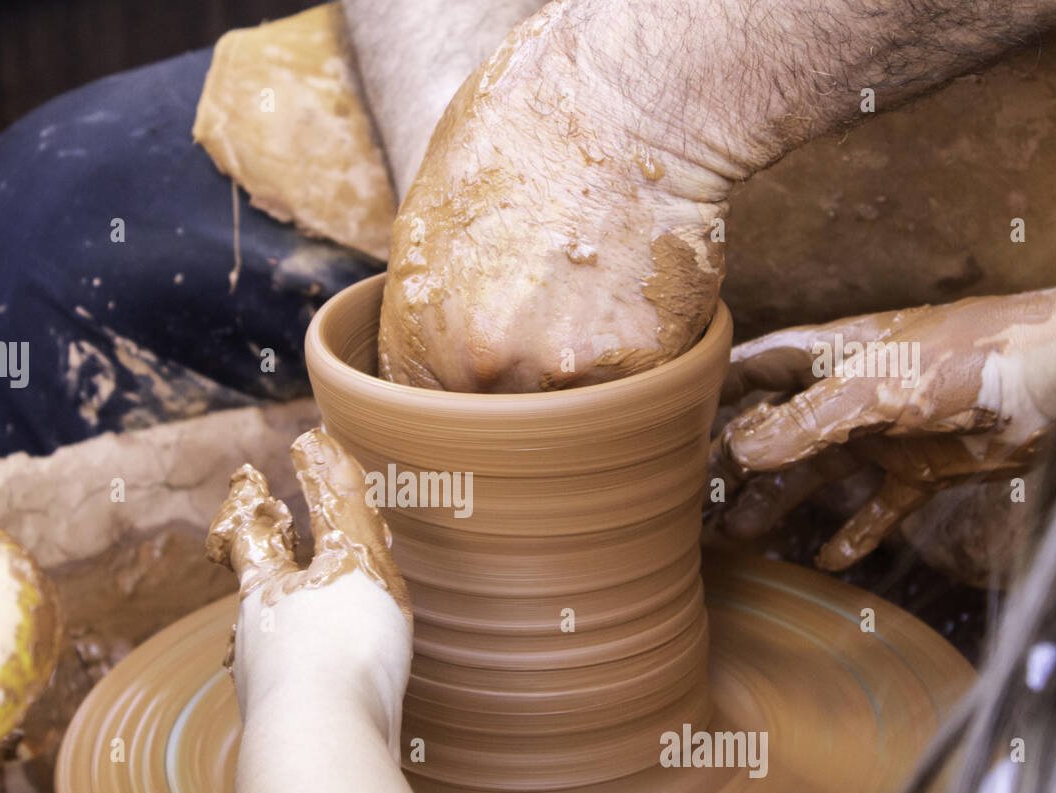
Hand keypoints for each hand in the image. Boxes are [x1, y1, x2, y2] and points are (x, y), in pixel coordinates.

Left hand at [205, 428, 412, 758]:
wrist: (326, 753)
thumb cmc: (339, 651)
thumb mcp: (352, 561)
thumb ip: (340, 504)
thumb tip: (314, 438)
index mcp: (264, 594)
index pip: (248, 535)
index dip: (249, 503)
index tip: (246, 476)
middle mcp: (254, 645)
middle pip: (253, 601)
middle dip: (265, 577)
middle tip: (270, 557)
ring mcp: (269, 698)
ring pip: (269, 655)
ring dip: (285, 636)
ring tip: (308, 633)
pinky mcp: (294, 742)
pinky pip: (299, 703)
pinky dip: (312, 688)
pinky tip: (337, 702)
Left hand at [376, 0, 741, 392]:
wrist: (626, 106)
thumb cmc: (519, 136)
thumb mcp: (422, 220)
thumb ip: (419, 309)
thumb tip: (418, 361)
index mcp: (425, 337)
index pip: (423, 417)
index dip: (448, 399)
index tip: (466, 382)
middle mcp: (488, 370)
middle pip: (492, 425)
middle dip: (508, 388)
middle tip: (533, 324)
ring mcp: (567, 375)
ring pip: (560, 413)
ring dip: (568, 378)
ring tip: (579, 300)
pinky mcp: (638, 369)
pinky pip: (622, 388)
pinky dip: (625, 355)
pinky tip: (621, 294)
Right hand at [710, 288, 1055, 569]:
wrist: (1048, 378)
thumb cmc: (960, 359)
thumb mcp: (864, 392)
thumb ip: (796, 426)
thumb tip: (732, 453)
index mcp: (825, 357)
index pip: (751, 371)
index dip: (712, 396)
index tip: (671, 429)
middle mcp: (845, 396)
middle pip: (773, 434)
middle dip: (734, 467)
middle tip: (696, 506)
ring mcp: (881, 435)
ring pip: (814, 477)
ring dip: (778, 506)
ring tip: (741, 538)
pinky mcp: (920, 470)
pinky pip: (878, 509)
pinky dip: (855, 535)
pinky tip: (831, 561)